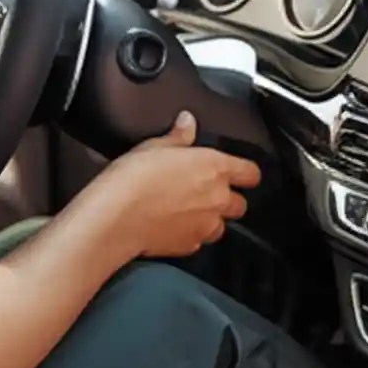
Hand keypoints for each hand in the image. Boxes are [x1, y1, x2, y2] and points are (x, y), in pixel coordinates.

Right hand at [71, 111, 261, 260]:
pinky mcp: (191, 246)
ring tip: (188, 213)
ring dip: (211, 220)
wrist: (116, 218)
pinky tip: (172, 228)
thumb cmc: (134, 177)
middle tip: (206, 193)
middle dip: (228, 200)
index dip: (246, 174)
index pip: (251, 172)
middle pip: (241, 204)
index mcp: (215, 167)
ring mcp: (207, 225)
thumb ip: (178, 137)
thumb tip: (188, 122)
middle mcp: (218, 198)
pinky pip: (200, 241)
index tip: (238, 174)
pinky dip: (191, 235)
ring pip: (222, 226)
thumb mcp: (154, 147)